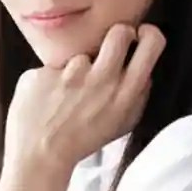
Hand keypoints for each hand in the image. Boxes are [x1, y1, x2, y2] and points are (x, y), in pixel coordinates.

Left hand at [4, 23, 164, 172]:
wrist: (39, 157)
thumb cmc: (81, 142)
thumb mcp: (121, 124)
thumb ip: (137, 95)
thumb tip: (144, 69)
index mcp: (126, 93)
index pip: (152, 44)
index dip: (148, 34)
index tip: (140, 34)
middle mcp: (102, 79)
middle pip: (120, 33)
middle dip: (117, 34)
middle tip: (108, 46)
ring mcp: (71, 74)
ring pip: (80, 54)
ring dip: (74, 69)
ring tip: (64, 96)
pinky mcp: (44, 72)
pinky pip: (50, 68)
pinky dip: (47, 82)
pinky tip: (43, 102)